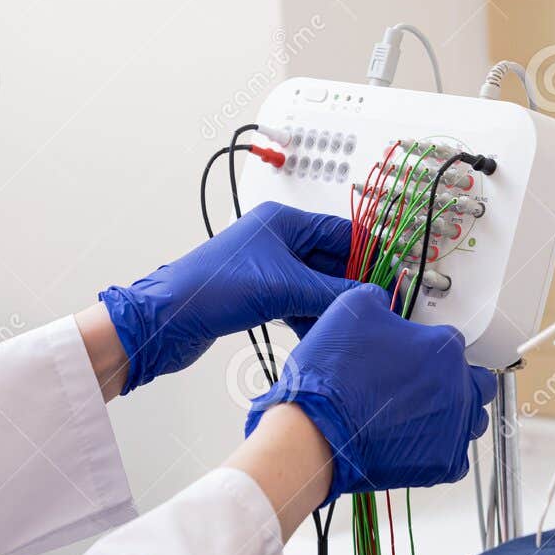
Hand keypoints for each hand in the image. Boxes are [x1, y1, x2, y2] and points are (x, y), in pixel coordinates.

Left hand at [99, 202, 352, 394]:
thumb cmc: (211, 288)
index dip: (367, 254)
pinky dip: (310, 316)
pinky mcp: (257, 295)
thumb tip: (369, 297)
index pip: (341, 231)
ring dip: (329, 304)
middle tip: (371, 306)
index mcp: (281, 222)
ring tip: (347, 323)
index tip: (388, 276)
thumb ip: (332, 292)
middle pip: (330, 259)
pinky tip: (319, 332)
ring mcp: (266, 269)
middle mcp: (275, 240)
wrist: (166, 320)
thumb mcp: (284, 287)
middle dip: (349, 284)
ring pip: (314, 284)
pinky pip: (297, 302)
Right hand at [244, 283, 497, 502]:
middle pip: (477, 381)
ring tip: (423, 415)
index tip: (413, 354)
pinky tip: (417, 442)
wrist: (316, 433)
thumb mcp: (351, 308)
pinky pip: (457, 457)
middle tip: (427, 383)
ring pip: (473, 420)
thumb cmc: (333, 376)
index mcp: (443, 349)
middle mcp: (458, 388)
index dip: (429, 346)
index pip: (452, 341)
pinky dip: (442, 449)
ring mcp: (453, 429)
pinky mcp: (442, 464)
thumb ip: (379, 299)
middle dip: (458, 379)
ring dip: (456, 414)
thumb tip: (383, 301)